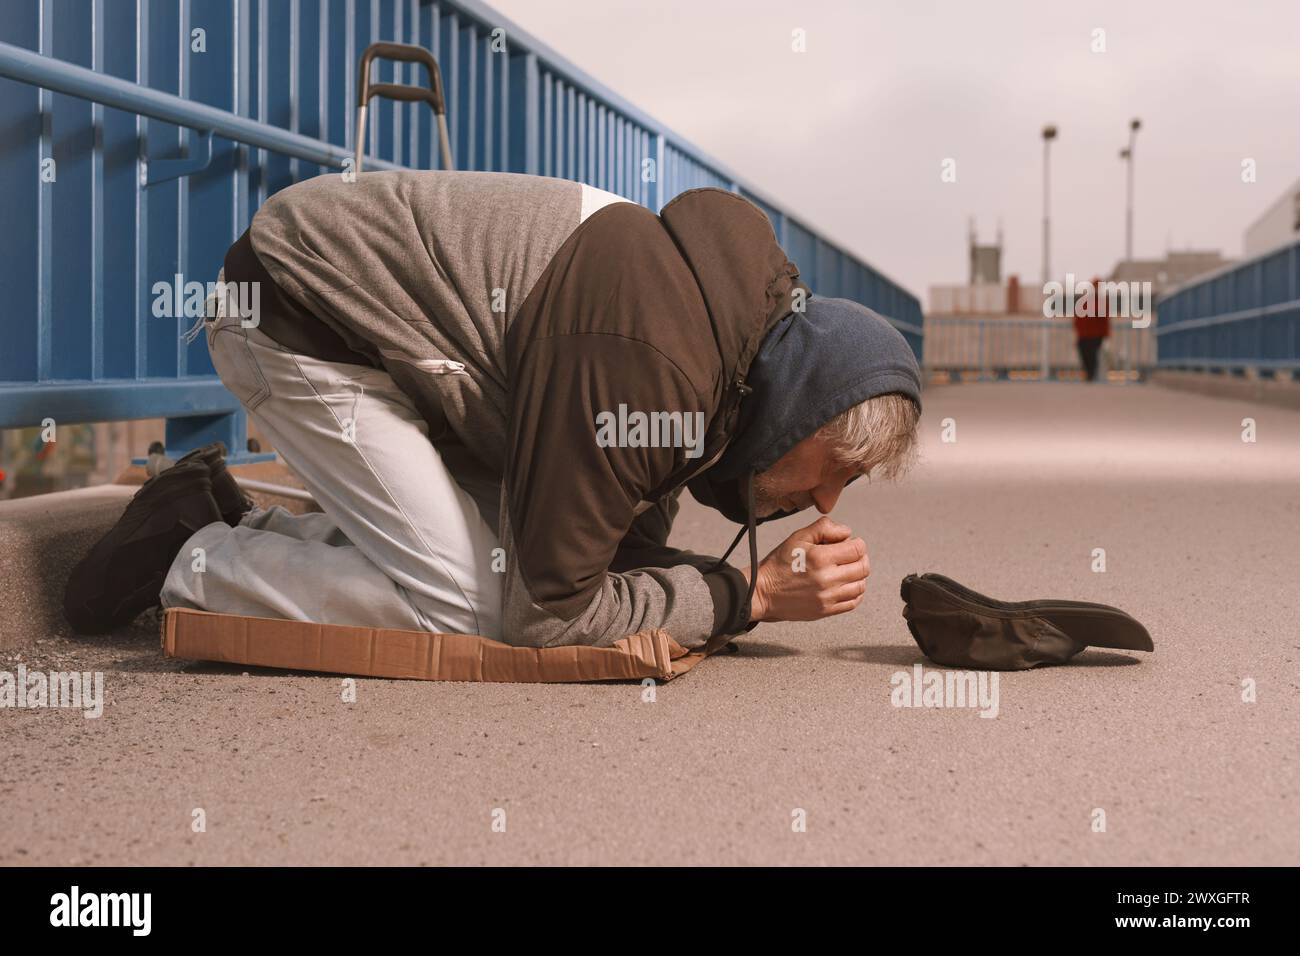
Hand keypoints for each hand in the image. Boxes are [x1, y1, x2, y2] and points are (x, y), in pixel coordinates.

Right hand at [742, 516, 868, 622]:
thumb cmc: (779, 564)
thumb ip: (824, 528)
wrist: (763, 592)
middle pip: (863, 567)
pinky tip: (847, 586)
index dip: (857, 543)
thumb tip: (847, 532)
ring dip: (859, 576)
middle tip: (850, 556)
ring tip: (847, 570)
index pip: (858, 549)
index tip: (849, 543)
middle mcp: (827, 578)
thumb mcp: (797, 537)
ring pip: (861, 585)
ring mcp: (827, 597)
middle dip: (860, 558)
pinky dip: (856, 593)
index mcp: (820, 557)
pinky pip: (853, 603)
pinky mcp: (826, 610)